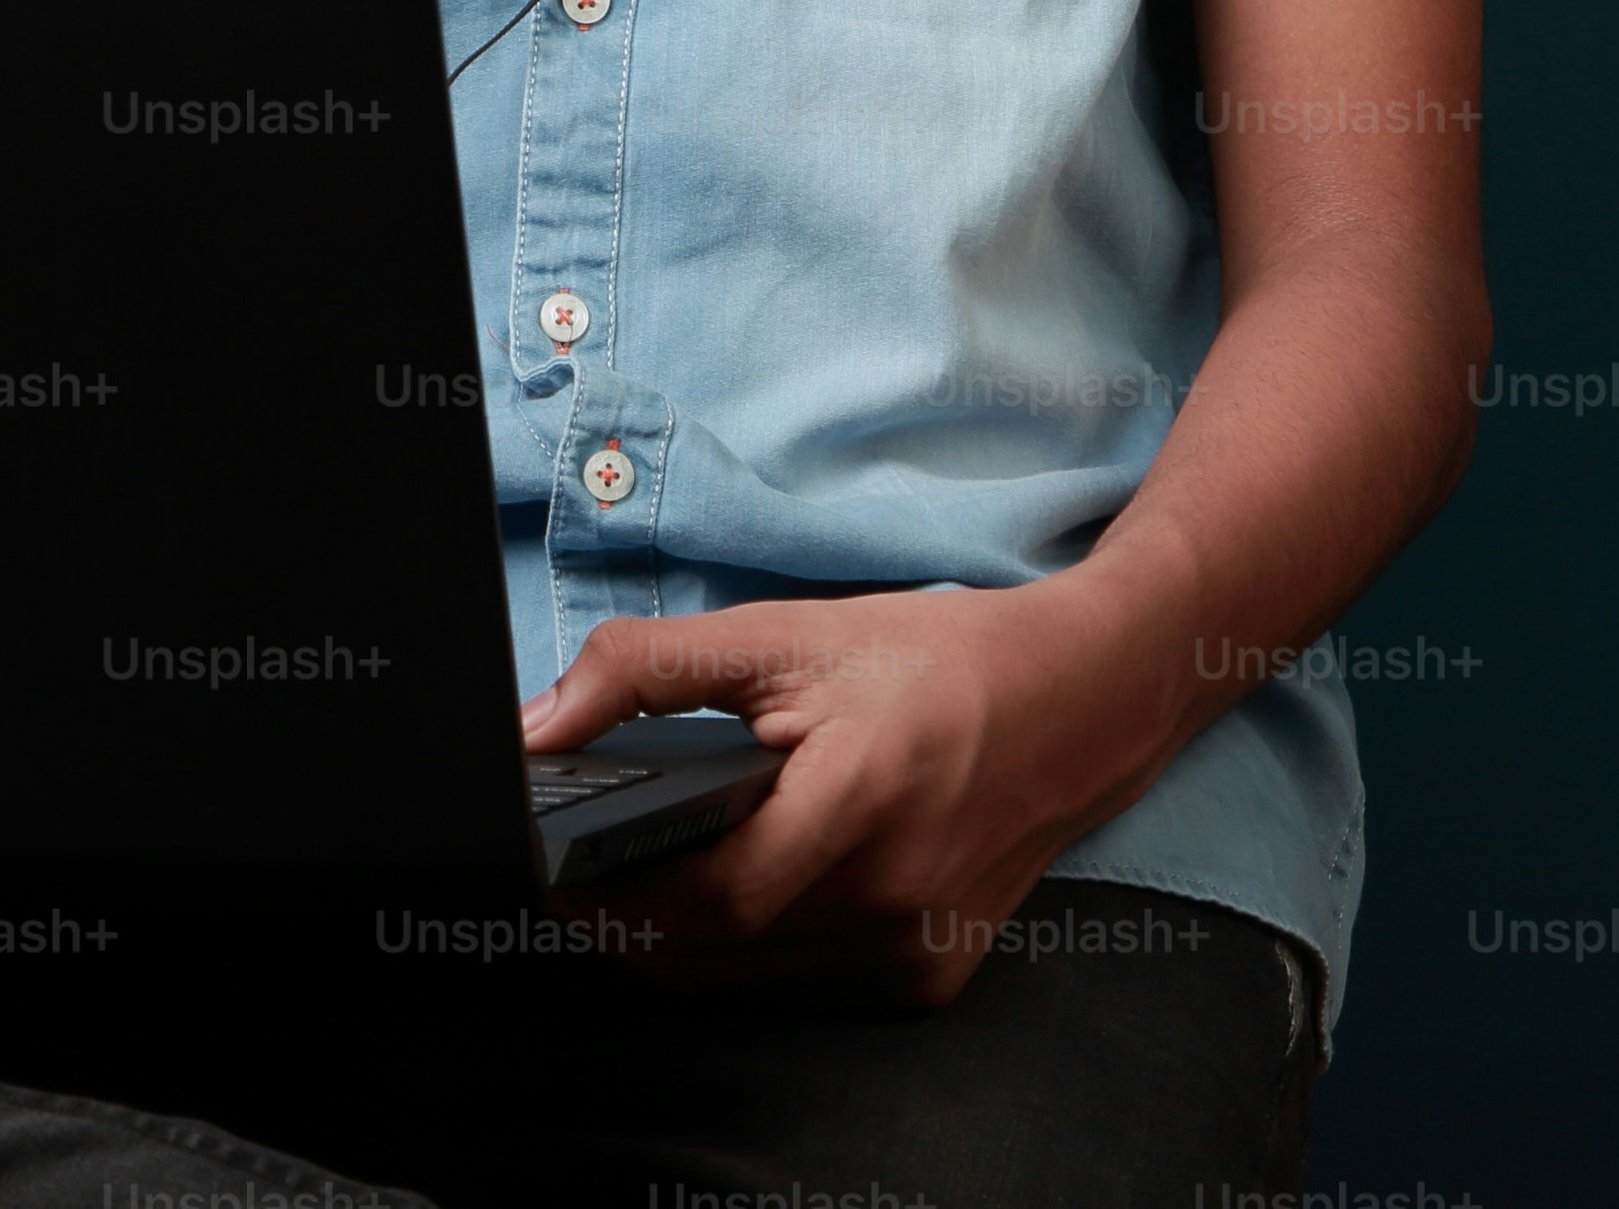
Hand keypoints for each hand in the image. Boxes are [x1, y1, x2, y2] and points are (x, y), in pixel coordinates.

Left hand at [517, 577, 1172, 1003]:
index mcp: (863, 804)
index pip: (711, 897)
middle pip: (718, 947)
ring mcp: (917, 954)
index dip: (618, 894)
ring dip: (685, 942)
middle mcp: (895, 898)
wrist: (1079, 702)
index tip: (557, 870)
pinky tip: (733, 896)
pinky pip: (800, 986)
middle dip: (634, 915)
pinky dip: (751, 954)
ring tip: (650, 874)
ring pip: (751, 980)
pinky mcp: (928, 981)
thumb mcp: (785, 633)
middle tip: (583, 870)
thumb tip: (540, 726)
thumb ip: (649, 670)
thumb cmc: (935, 661)